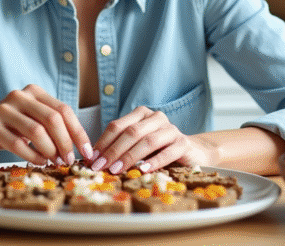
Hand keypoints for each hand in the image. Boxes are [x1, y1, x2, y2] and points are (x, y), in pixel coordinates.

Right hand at [0, 84, 92, 165]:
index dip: (78, 132)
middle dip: (65, 142)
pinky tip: (39, 163)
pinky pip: (18, 143)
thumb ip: (51, 126)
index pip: (63, 110)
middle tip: (69, 160)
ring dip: (50, 150)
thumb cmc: (6, 129)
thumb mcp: (30, 122)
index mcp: (33, 92)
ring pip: (36, 131)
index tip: (87, 151)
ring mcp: (4, 109)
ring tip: (54, 162)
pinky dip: (32, 156)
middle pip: (53, 119)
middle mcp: (20, 95)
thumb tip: (79, 146)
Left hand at [89, 106, 214, 173]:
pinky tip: (143, 170)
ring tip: (116, 169)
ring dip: (130, 156)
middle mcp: (156, 118)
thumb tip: (94, 160)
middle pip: (130, 132)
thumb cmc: (159, 150)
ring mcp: (171, 129)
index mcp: (141, 114)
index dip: (103, 142)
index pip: (117, 126)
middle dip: (113, 150)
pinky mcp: (183, 143)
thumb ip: (120, 147)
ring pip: (147, 141)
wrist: (193, 152)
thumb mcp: (138, 145)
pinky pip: (167, 152)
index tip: (91, 159)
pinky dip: (154, 161)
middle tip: (100, 166)